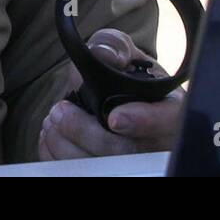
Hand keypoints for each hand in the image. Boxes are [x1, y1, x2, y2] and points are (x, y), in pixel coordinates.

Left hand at [38, 28, 183, 160]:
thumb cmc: (123, 73)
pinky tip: (51, 138)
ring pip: (106, 168)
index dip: (144, 121)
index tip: (115, 118)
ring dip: (69, 147)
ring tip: (52, 122)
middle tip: (59, 112)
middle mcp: (158, 140)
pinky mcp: (112, 170)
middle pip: (128, 151)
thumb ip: (114, 46)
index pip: (168, 119)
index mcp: (168, 106)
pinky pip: (87, 174)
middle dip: (87, 133)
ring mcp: (136, 161)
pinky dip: (61, 159)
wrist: (114, 96)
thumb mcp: (123, 51)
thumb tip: (108, 55)